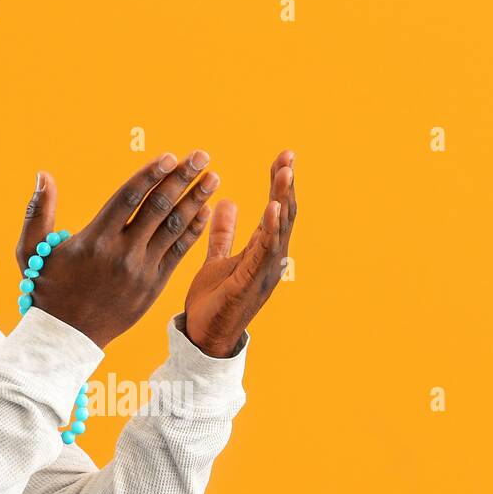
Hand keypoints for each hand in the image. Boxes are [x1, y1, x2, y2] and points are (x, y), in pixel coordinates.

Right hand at [16, 150, 220, 349]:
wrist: (67, 338)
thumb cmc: (47, 290)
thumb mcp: (31, 251)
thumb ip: (39, 211)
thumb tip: (43, 175)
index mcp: (95, 240)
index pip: (129, 198)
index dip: (151, 174)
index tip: (170, 156)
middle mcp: (122, 253)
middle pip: (158, 207)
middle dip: (182, 179)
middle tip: (202, 156)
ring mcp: (141, 271)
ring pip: (173, 228)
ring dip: (196, 200)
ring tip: (213, 178)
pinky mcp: (153, 286)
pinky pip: (178, 253)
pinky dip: (193, 230)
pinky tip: (206, 210)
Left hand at [183, 149, 296, 356]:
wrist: (203, 338)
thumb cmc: (213, 302)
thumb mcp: (216, 258)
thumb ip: (223, 232)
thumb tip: (226, 201)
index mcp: (261, 253)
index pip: (275, 211)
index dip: (279, 184)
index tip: (283, 157)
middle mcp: (269, 261)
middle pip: (284, 216)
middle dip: (286, 185)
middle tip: (289, 155)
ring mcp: (263, 272)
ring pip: (278, 230)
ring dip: (282, 200)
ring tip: (285, 173)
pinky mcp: (249, 283)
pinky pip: (262, 252)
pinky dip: (269, 229)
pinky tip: (272, 207)